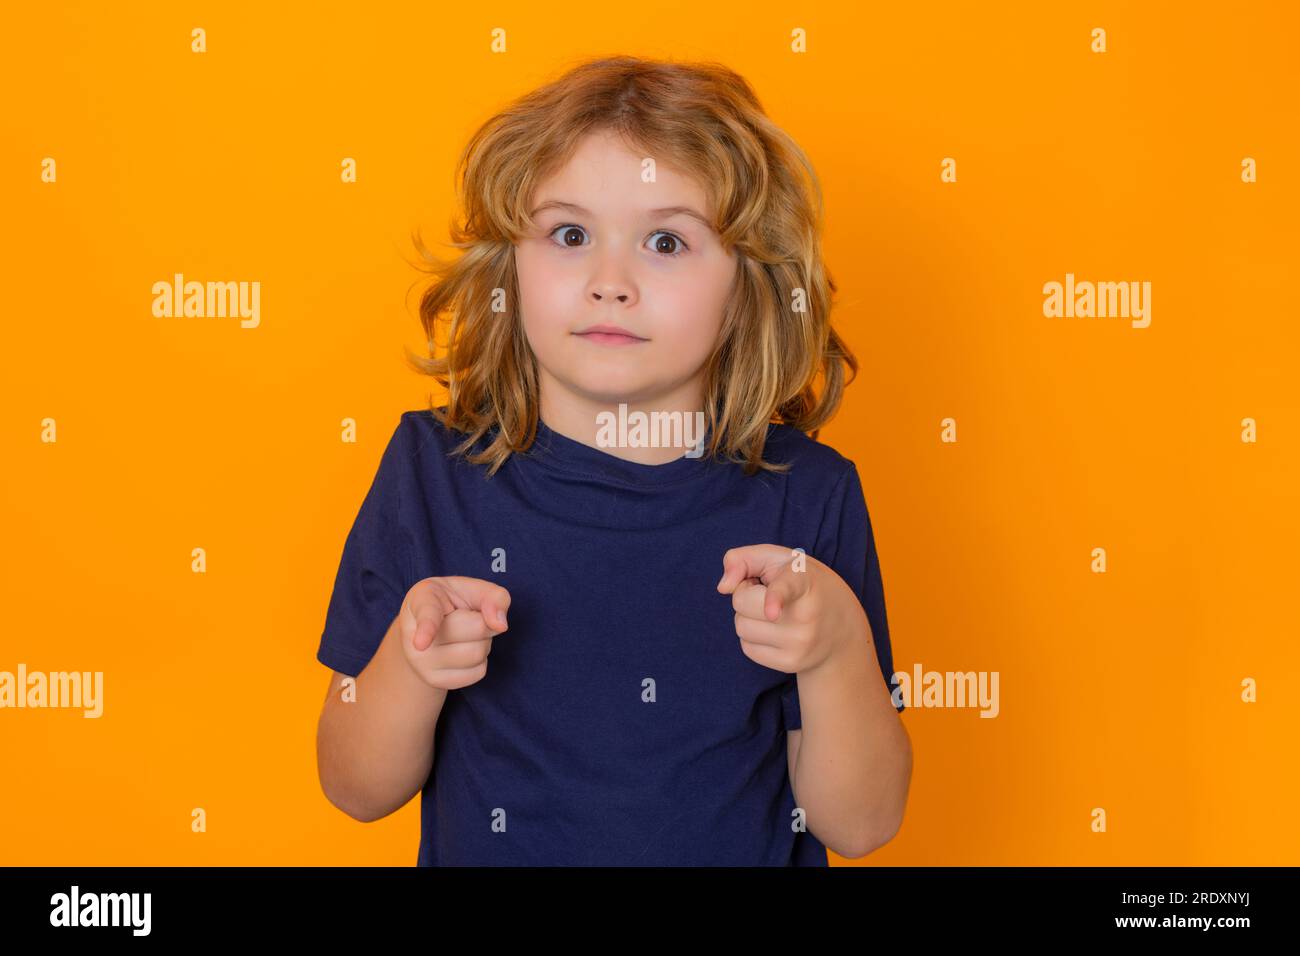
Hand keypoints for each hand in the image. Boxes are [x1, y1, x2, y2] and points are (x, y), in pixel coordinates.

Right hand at [397, 576, 510, 689]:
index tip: (421, 643)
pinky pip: (478, 672)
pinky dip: (480, 660)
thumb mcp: (471, 588)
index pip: (427, 616)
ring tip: (465, 634)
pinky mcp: (435, 681)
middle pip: (476, 629)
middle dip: (485, 621)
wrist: (425, 630)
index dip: (427, 629)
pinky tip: (462, 649)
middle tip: (469, 616)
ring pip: (478, 654)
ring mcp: (421, 662)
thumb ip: (493, 596)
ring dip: (484, 641)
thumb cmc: (451, 603)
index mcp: (421, 600)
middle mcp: (413, 634)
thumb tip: (501, 626)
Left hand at [716, 544, 865, 674]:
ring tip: (774, 612)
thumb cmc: (801, 584)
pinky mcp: (790, 664)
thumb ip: (743, 558)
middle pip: (741, 603)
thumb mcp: (778, 559)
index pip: (786, 589)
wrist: (841, 627)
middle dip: (745, 594)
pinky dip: (753, 637)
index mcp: (804, 581)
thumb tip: (723, 587)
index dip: (775, 598)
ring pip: (740, 627)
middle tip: (767, 592)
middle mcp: (805, 615)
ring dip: (748, 617)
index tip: (772, 612)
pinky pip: (747, 648)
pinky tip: (775, 630)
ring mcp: (799, 643)